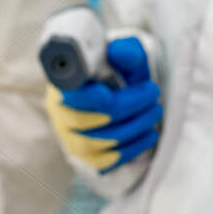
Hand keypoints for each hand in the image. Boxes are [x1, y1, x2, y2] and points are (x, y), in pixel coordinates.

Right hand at [45, 37, 160, 172]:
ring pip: (98, 142)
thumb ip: (124, 52)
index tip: (131, 89)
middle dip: (131, 109)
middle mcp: (58, 111)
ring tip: (154, 114)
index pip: (72, 95)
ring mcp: (67, 136)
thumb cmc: (109, 69)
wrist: (102, 87)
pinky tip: (148, 136)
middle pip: (90, 120)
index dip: (96, 97)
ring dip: (134, 129)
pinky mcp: (81, 155)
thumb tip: (124, 53)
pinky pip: (103, 161)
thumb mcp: (118, 55)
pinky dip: (129, 150)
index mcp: (61, 83)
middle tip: (154, 96)